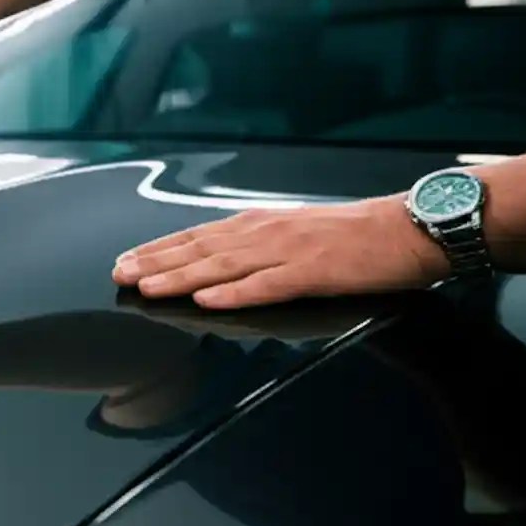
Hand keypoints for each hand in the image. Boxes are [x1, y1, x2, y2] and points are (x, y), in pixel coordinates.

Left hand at [112, 196, 452, 309]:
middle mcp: (264, 233)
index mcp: (259, 224)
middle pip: (199, 250)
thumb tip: (218, 255)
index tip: (127, 258)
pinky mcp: (312, 273)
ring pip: (222, 266)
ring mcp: (287, 252)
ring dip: (181, 278)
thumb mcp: (293, 230)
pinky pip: (267, 286)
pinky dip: (235, 293)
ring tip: (148, 288)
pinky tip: (208, 301)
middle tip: (119, 273)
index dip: (159, 248)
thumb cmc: (352, 233)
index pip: (196, 236)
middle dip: (155, 262)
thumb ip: (256, 242)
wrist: (406, 227)